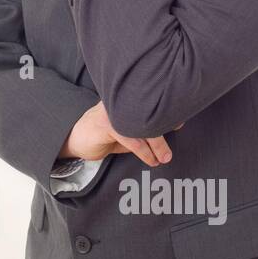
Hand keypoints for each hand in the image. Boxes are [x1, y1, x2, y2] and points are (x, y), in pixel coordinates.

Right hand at [59, 102, 182, 167]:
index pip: (151, 100)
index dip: (167, 109)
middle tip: (177, 137)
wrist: (76, 139)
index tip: (180, 121)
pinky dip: (144, 152)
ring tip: (165, 158)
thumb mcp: (129, 132)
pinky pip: (131, 139)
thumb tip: (171, 129)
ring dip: (158, 144)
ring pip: (142, 126)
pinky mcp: (106, 124)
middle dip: (166, 126)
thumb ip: (146, 131)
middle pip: (149, 111)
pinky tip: (151, 160)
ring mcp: (112, 111)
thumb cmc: (106, 135)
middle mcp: (119, 100)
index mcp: (126, 97)